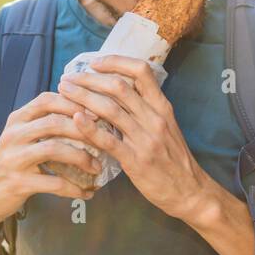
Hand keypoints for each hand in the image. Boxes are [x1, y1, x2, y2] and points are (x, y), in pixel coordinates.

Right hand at [0, 92, 101, 236]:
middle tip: (104, 140)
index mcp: (17, 120)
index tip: (95, 113)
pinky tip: (86, 193)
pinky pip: (53, 183)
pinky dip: (74, 188)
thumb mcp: (21, 138)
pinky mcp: (18, 182)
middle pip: (54, 122)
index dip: (73, 103)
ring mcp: (14, 159)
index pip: (47, 100)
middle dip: (84, 130)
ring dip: (81, 157)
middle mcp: (13, 135)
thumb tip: (84, 113)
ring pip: (54, 149)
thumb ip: (43, 124)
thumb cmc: (11, 164)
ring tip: (97, 167)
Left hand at [57, 55, 211, 220]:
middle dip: (90, 78)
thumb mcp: (167, 126)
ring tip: (64, 92)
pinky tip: (75, 119)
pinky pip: (109, 141)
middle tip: (69, 77)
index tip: (95, 63)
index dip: (116, 62)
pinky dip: (90, 128)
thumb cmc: (174, 159)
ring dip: (83, 97)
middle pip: (119, 87)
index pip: (141, 71)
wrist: (191, 192)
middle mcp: (155, 118)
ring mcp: (146, 139)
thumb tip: (118, 91)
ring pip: (110, 109)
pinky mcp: (136, 161)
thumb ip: (146, 109)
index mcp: (162, 107)